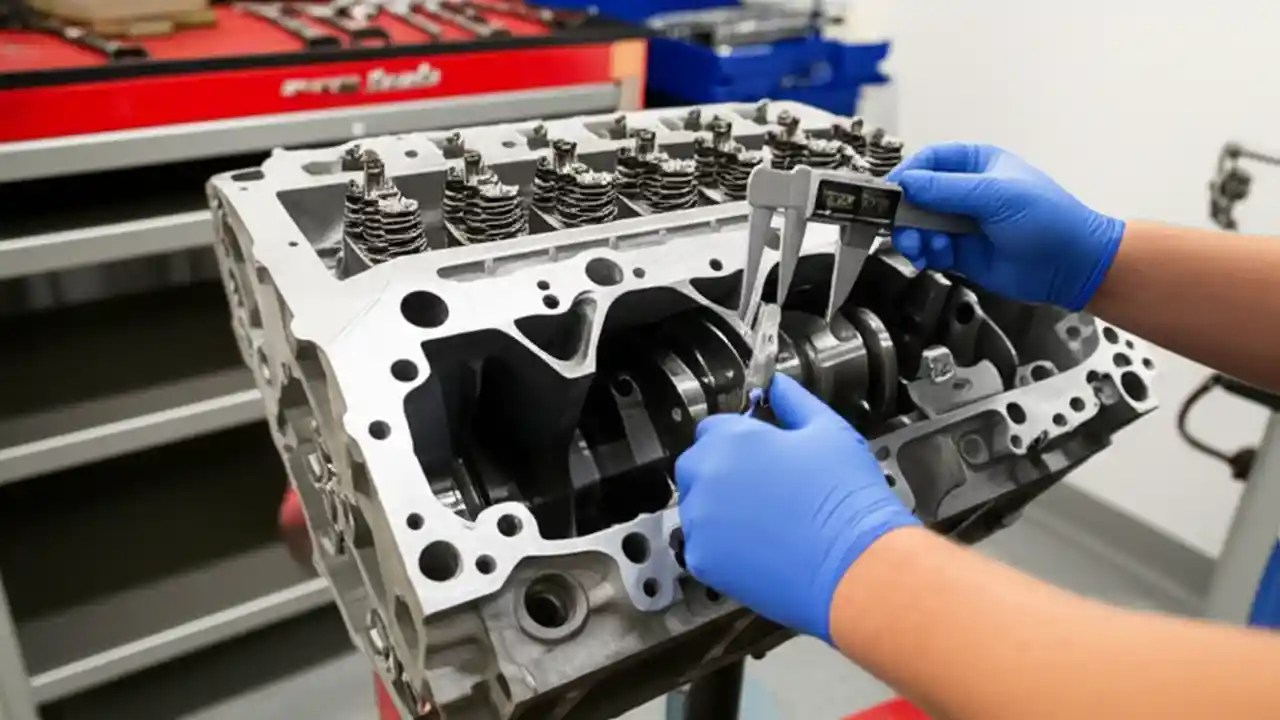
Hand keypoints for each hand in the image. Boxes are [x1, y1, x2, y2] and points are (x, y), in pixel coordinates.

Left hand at [674, 375, 918, 640]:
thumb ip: (793, 401)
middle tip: (761, 492)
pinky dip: (721, 548)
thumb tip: (778, 386)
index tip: (756, 456)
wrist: (854, 565)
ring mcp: (700, 519)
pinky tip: (758, 548)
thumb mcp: (828, 431)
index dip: (737, 441)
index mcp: (731, 438)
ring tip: (764, 523)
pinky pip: (700, 546)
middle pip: (696, 467)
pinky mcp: (701, 559)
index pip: (712, 429)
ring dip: (718, 511)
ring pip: (696, 508)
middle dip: (721, 474)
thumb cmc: (845, 499)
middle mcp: (706, 475)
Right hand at [887, 143, 1124, 310]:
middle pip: (916, 195)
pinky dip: (924, 254)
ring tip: (924, 248)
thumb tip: (908, 182)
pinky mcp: (959, 250)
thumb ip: (947, 189)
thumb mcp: (996, 195)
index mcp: (976, 165)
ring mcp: (961, 221)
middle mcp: (965, 191)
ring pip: (918, 225)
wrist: (1071, 265)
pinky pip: (928, 248)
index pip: (929, 161)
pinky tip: (934, 257)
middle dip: (906, 213)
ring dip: (914, 236)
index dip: (907, 175)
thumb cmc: (1049, 220)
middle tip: (904, 228)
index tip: (891, 193)